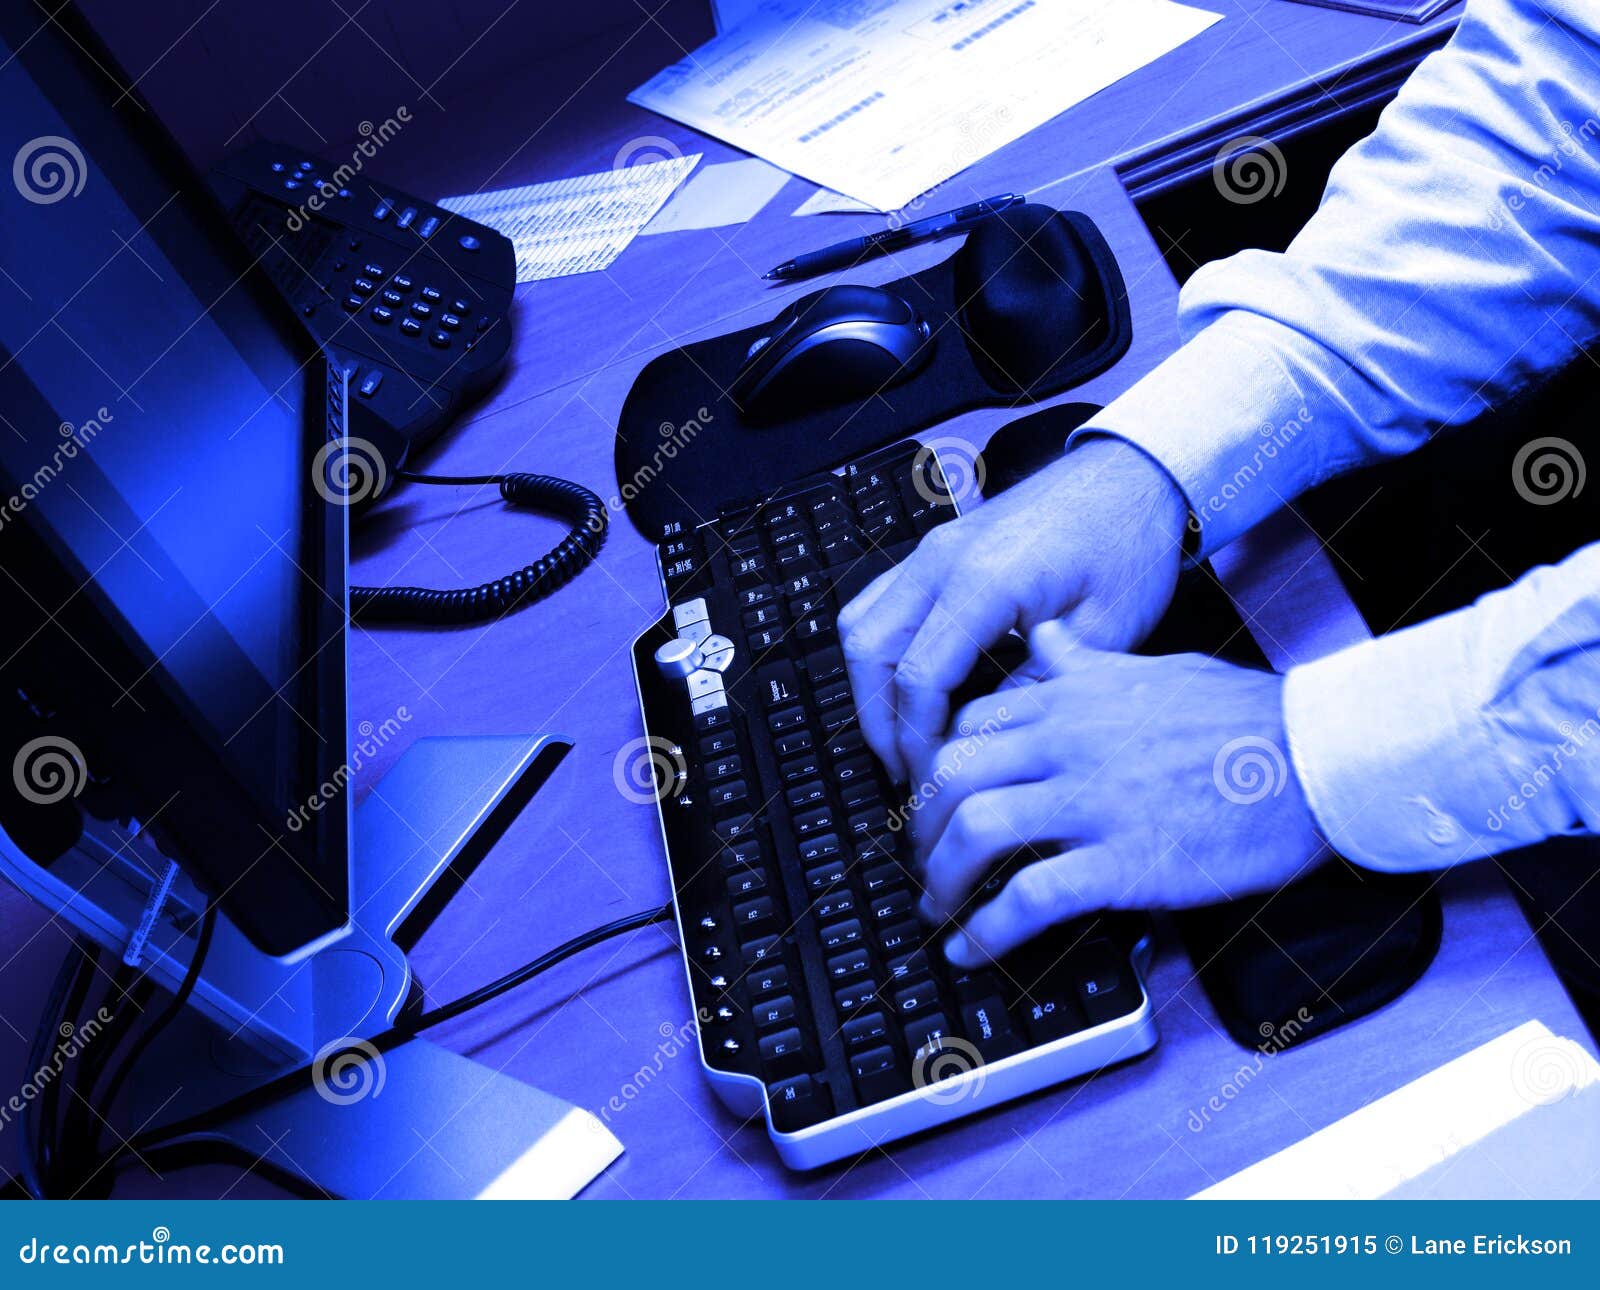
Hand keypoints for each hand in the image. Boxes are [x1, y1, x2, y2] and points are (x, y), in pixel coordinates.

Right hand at [839, 437, 1186, 785]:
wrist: (1131, 478)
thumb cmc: (1126, 543)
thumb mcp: (1103, 631)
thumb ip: (1039, 686)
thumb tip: (990, 738)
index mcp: (984, 579)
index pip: (919, 675)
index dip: (918, 736)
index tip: (932, 775)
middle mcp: (942, 560)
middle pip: (869, 650)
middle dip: (878, 718)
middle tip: (904, 768)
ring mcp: (932, 550)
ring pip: (860, 624)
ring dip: (869, 685)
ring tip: (900, 734)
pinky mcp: (935, 550)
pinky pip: (879, 603)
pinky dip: (880, 651)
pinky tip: (908, 686)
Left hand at [915, 621, 1331, 966]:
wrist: (1318, 756)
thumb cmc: (1248, 717)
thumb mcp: (1156, 668)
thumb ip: (1088, 664)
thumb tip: (1048, 641)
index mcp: (1072, 697)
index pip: (968, 728)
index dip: (937, 771)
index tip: (936, 805)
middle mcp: (1068, 741)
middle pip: (951, 777)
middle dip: (921, 827)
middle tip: (923, 862)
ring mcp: (1093, 800)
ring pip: (974, 830)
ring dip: (942, 878)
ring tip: (938, 909)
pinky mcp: (1124, 859)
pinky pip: (1028, 896)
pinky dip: (986, 929)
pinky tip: (973, 949)